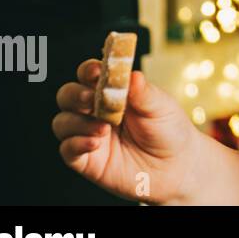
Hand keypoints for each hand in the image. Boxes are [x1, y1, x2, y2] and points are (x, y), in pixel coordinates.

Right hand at [53, 57, 204, 203]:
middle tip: (91, 98)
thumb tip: (132, 74)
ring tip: (104, 128)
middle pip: (67, 95)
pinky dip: (76, 144)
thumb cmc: (169, 129)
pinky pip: (67, 149)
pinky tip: (95, 143)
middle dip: (75, 95)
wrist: (176, 166)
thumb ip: (143, 92)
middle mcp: (94, 111)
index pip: (89, 75)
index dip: (89, 70)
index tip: (97, 71)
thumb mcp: (161, 107)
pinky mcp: (86, 160)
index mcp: (111, 92)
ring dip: (77, 122)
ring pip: (62, 122)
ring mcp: (88, 134)